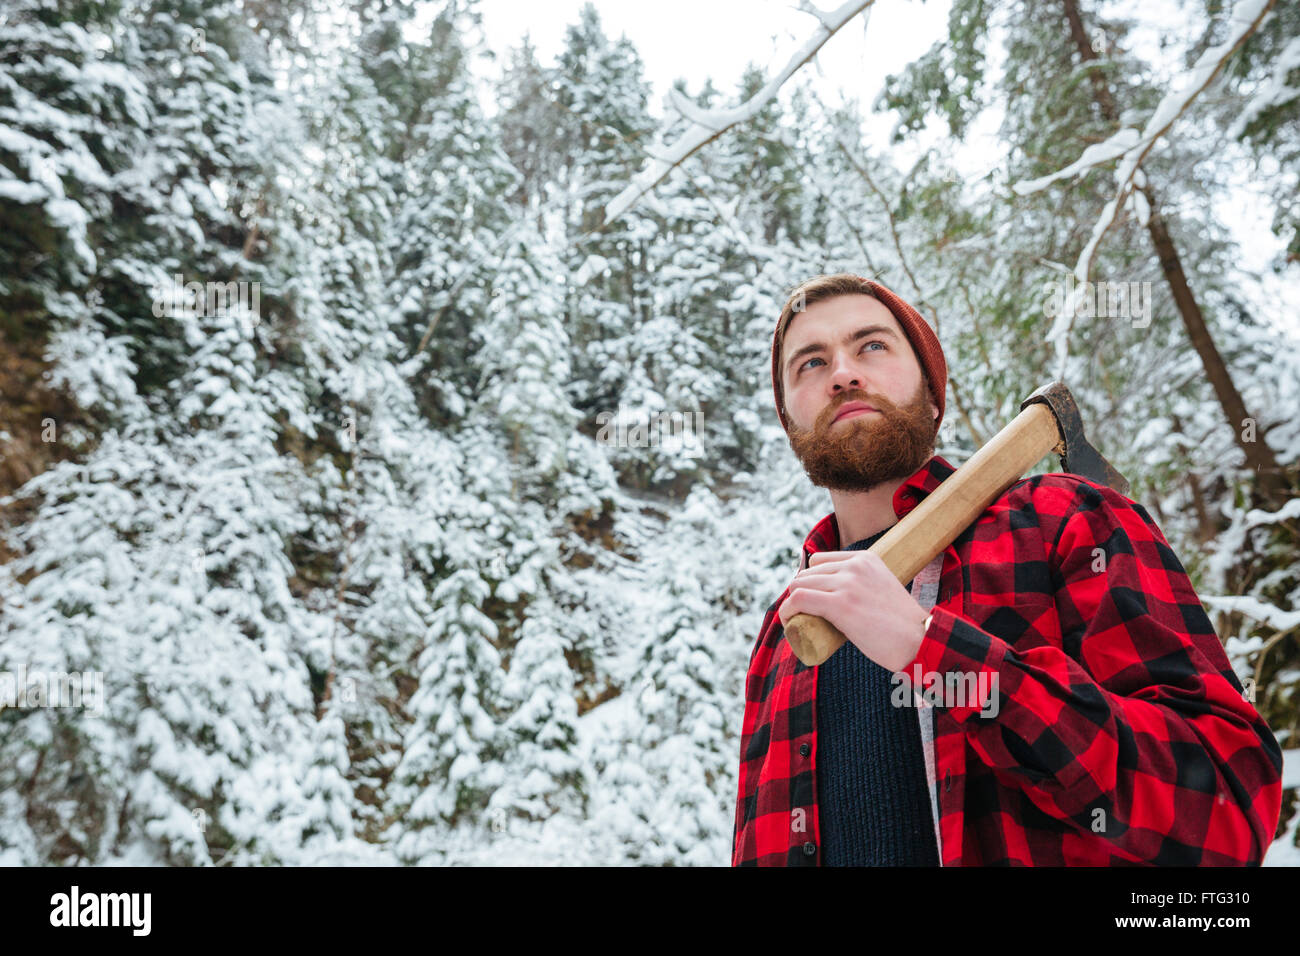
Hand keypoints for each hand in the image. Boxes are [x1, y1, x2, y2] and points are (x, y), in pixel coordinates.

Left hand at [778, 550, 927, 671]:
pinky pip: (798, 600)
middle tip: (804, 617)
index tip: (810, 602)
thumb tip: (850, 601)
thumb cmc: (902, 626)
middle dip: (799, 594)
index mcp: (865, 558)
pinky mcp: (840, 604)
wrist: (920, 641)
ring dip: (791, 604)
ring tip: (796, 622)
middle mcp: (855, 565)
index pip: (820, 561)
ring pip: (799, 585)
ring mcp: (847, 583)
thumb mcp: (882, 590)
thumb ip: (866, 586)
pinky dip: (787, 611)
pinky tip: (787, 621)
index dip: (810, 582)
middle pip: (807, 574)